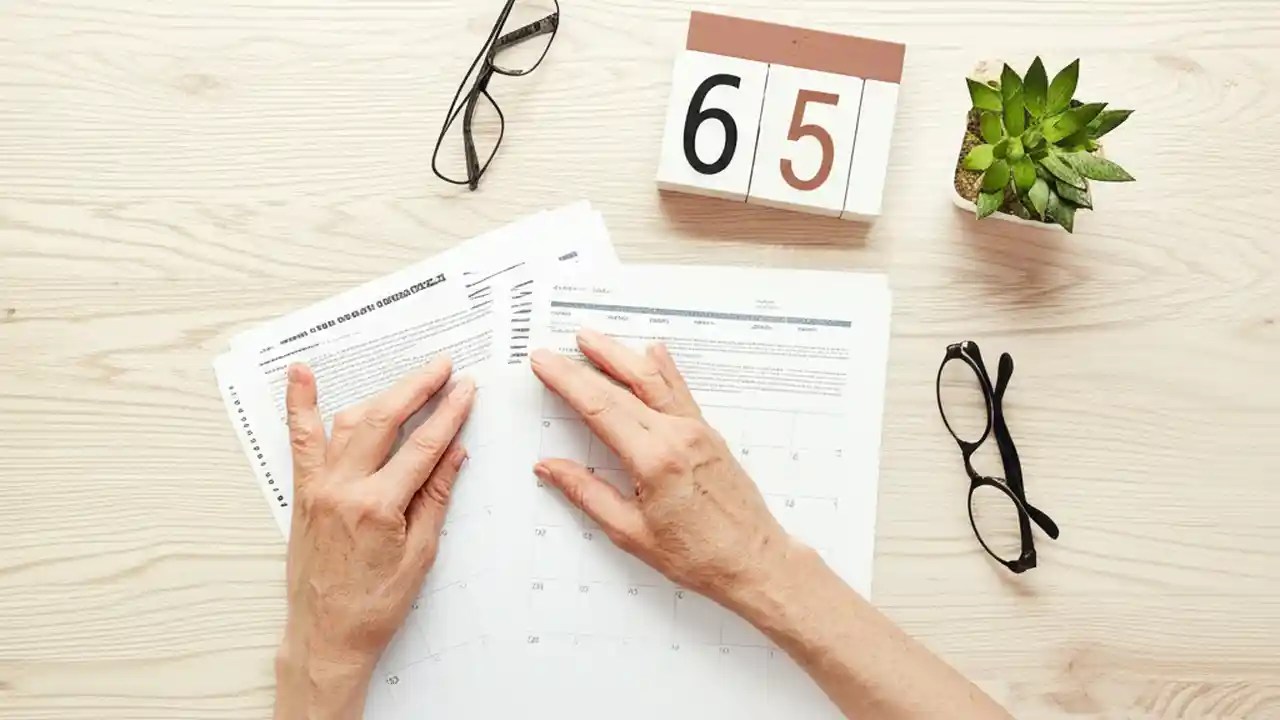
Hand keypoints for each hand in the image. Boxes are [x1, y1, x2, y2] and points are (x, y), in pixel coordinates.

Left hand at [274, 357, 473, 719]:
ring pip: (349, 422)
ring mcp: (318, 488)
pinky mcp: (304, 493)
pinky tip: (300, 375)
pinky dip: (300, 405)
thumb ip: (435, 496)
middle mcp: (343, 489)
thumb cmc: (374, 606)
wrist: (327, 637)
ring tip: (407, 378)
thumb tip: (454, 452)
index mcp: (377, 507)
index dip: (448, 414)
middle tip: (443, 368)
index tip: (465, 390)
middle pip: (384, 420)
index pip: (422, 446)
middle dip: (418, 388)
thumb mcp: (420, 554)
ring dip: (380, 395)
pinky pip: (301, 440)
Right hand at [530, 330, 790, 607]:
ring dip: (619, 354)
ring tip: (593, 339)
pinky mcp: (709, 434)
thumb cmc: (699, 556)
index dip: (567, 381)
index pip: (599, 408)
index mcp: (654, 461)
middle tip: (554, 351)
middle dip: (582, 365)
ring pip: (653, 379)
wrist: (752, 561)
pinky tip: (653, 352)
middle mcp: (677, 436)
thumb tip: (552, 469)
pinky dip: (663, 368)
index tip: (546, 364)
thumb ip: (587, 493)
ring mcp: (696, 431)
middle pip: (620, 387)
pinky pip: (680, 391)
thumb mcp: (630, 532)